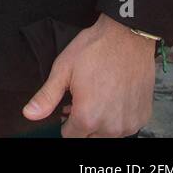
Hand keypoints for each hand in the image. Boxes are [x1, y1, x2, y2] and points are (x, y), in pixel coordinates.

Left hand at [22, 13, 155, 137]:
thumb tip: (29, 114)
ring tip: (100, 96)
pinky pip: (126, 126)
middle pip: (90, 137)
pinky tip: (116, 97)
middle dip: (83, 122)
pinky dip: (120, 117)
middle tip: (84, 98)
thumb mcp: (63, 69)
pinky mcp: (143, 117)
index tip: (69, 106)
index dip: (66, 121)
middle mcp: (110, 127)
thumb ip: (46, 96)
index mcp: (87, 118)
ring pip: (108, 134)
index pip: (70, 136)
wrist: (127, 36)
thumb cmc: (95, 49)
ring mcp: (129, 124)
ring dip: (102, 121)